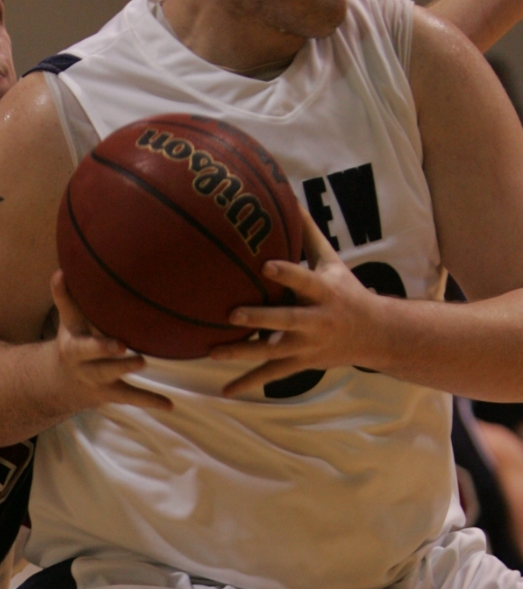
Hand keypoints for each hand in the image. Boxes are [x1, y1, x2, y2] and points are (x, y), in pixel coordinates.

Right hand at [45, 271, 172, 416]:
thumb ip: (65, 299)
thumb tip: (61, 271)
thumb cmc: (72, 340)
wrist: (61, 383)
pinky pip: (131, 397)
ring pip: (112, 378)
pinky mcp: (112, 393)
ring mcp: (99, 381)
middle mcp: (85, 367)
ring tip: (143, 362)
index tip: (111, 337)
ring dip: (126, 371)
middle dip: (106, 352)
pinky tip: (169, 405)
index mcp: (74, 348)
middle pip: (97, 361)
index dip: (95, 342)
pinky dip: (150, 401)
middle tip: (123, 345)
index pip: (83, 344)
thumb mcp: (67, 323)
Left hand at [210, 213, 391, 395]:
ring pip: (273, 352)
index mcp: (323, 292)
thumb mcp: (332, 262)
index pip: (304, 280)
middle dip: (260, 319)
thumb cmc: (346, 291)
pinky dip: (248, 383)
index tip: (265, 265)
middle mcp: (316, 321)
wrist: (375, 335)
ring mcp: (307, 346)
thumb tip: (289, 197)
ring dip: (243, 353)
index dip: (287, 273)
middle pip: (286, 320)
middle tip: (232, 314)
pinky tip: (225, 391)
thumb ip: (309, 234)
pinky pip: (272, 375)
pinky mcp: (301, 364)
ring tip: (213, 352)